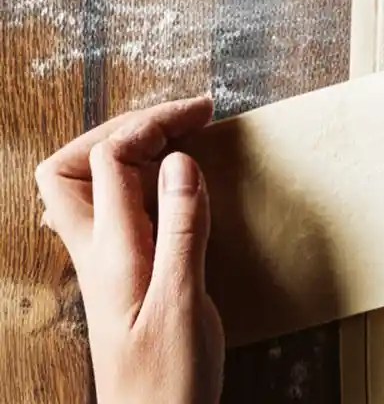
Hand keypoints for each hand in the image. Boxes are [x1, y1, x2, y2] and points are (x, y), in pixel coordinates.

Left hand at [35, 96, 223, 403]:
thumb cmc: (167, 380)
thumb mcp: (182, 302)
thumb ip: (182, 229)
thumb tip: (179, 160)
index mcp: (111, 252)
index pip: (109, 159)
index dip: (151, 124)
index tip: (201, 113)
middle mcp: (99, 251)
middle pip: (75, 165)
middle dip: (125, 127)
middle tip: (180, 117)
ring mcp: (108, 263)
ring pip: (90, 187)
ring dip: (125, 150)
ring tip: (175, 135)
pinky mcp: (126, 275)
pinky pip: (119, 210)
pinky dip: (141, 181)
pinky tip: (171, 183)